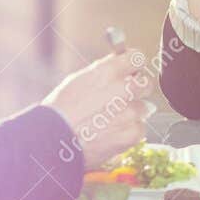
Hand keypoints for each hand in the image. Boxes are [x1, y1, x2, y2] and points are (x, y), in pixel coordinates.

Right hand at [42, 52, 153, 170]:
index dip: (134, 65)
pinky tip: (109, 134)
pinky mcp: (133, 132)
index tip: (132, 70)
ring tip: (108, 121)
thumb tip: (121, 65)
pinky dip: (128, 132)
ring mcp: (130, 112)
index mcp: (108, 72)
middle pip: (146, 83)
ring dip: (131, 113)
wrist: (53, 141)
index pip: (137, 58)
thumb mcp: (78, 80)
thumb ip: (104, 72)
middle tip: (122, 99)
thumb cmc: (60, 111)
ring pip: (143, 108)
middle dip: (136, 90)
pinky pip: (139, 128)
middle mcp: (123, 89)